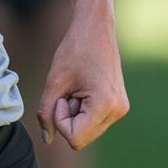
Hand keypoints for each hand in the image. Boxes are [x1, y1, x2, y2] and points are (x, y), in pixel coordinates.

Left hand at [36, 6, 128, 150]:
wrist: (96, 28)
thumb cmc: (75, 49)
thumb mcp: (54, 82)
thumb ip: (46, 112)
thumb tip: (47, 139)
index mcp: (105, 105)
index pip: (75, 138)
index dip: (60, 120)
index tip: (62, 95)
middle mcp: (118, 110)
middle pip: (82, 137)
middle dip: (68, 119)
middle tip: (69, 91)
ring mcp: (120, 108)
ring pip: (87, 130)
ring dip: (75, 114)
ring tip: (77, 88)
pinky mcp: (118, 104)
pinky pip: (93, 120)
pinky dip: (83, 109)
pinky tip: (83, 89)